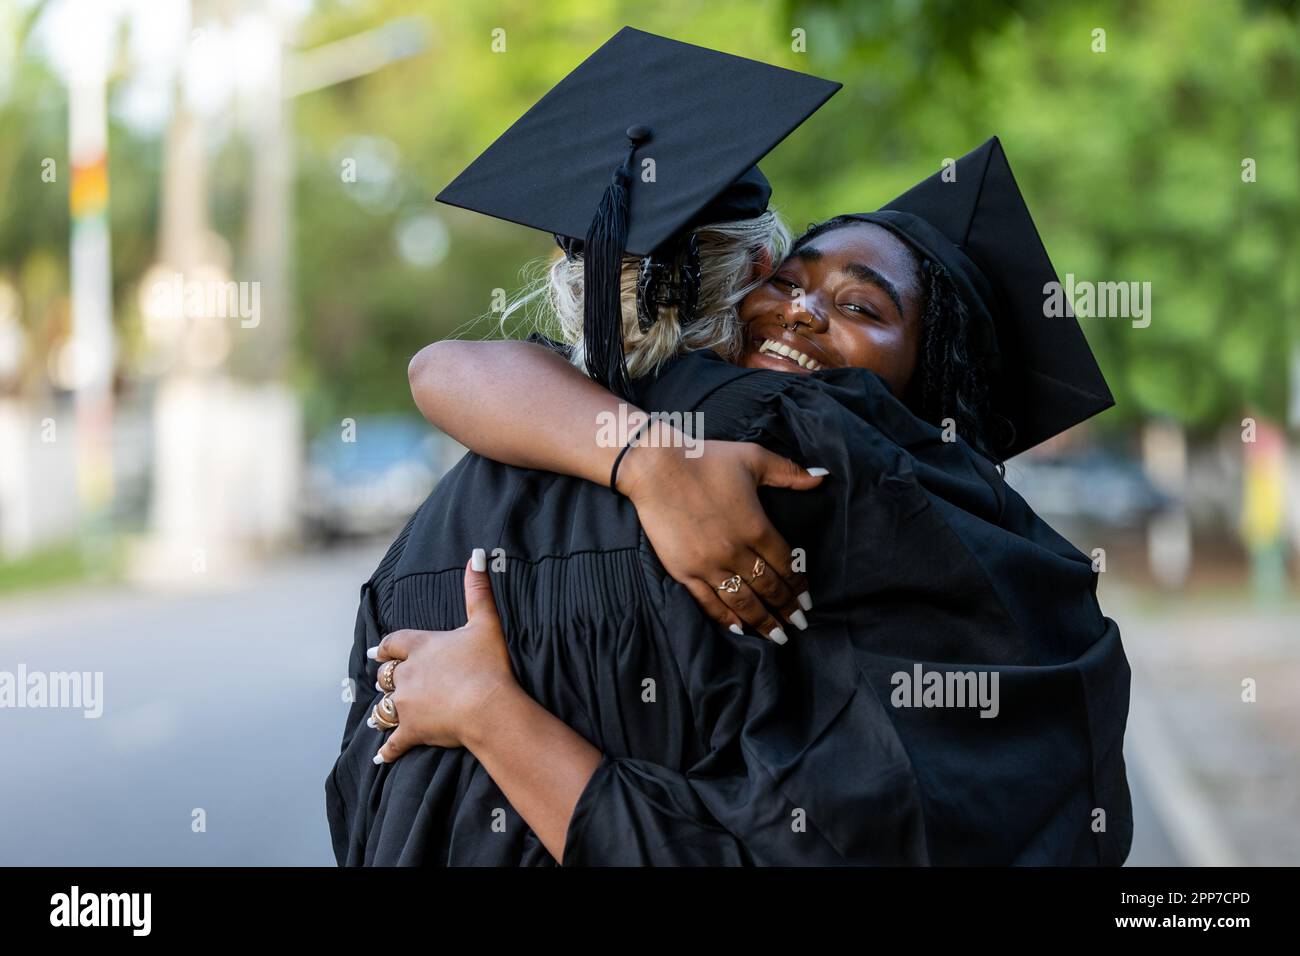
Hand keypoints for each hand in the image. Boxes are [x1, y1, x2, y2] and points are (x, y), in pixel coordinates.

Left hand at [369, 550, 516, 760]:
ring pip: (385, 707)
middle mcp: (407, 674)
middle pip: (387, 676)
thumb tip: (477, 555)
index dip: (386, 647)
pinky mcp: (412, 730)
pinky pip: (394, 742)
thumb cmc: (489, 664)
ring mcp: (407, 704)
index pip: (394, 643)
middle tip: (382, 682)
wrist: (487, 707)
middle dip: (386, 679)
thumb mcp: (485, 623)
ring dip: (382, 711)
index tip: (376, 651)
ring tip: (376, 717)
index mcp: (420, 646)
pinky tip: (380, 758)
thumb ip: (478, 590)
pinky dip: (386, 751)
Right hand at [616, 425, 824, 643]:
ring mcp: (708, 565)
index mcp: (756, 527)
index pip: (786, 565)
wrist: (655, 468)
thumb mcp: (754, 458)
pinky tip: (739, 627)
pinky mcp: (684, 571)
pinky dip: (725, 618)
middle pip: (768, 589)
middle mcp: (735, 552)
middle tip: (799, 625)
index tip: (808, 601)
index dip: (799, 586)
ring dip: (763, 621)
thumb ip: (789, 472)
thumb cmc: (706, 459)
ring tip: (776, 635)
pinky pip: (708, 603)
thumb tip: (821, 477)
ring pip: (743, 602)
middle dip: (787, 609)